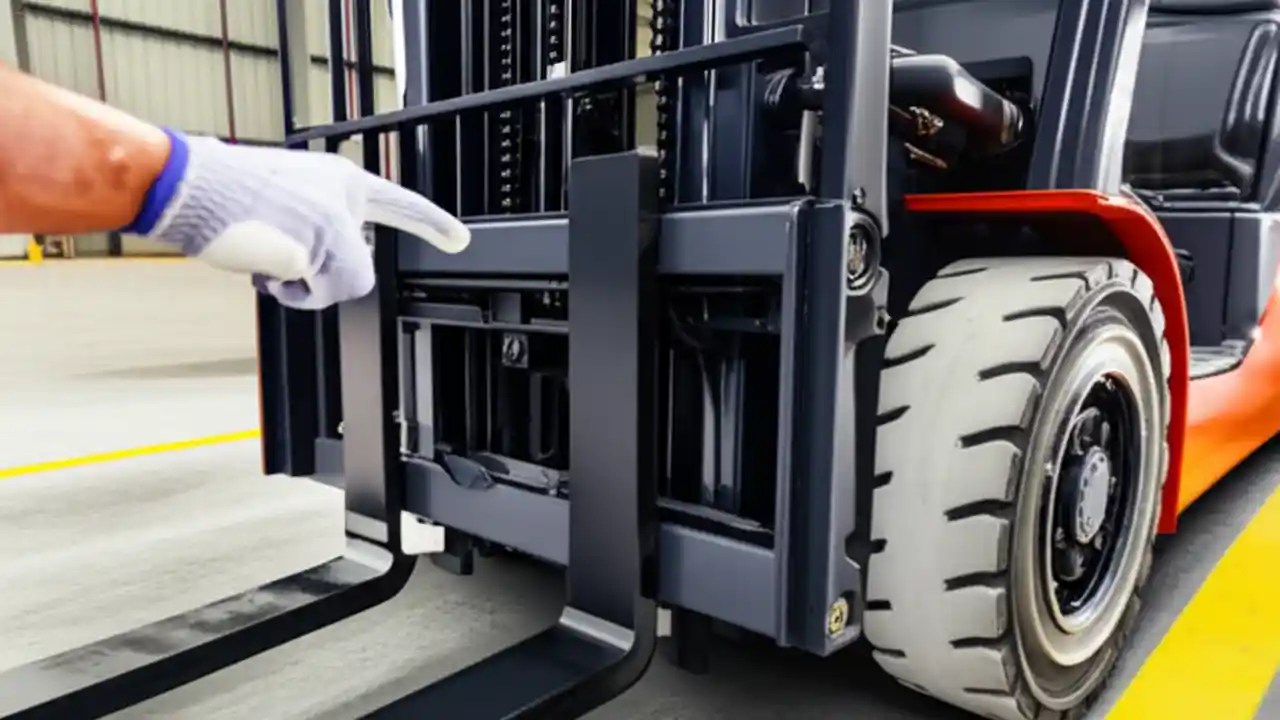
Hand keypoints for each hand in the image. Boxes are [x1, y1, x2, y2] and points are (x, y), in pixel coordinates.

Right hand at [130, 130, 468, 310]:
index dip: (431, 223)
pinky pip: (324, 292)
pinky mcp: (322, 242)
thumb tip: (320, 269)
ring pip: (346, 284)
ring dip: (305, 287)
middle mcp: (344, 196)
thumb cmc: (225, 199)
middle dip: (324, 280)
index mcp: (338, 180)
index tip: (460, 239)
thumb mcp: (287, 203)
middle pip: (361, 268)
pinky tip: (269, 266)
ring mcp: (335, 219)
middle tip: (285, 260)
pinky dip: (295, 293)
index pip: (396, 202)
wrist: (191, 186)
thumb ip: (318, 227)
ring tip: (271, 258)